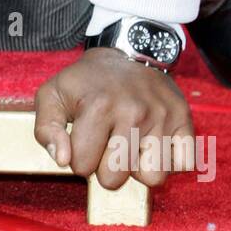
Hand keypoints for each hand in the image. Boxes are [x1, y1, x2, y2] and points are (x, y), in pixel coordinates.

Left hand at [34, 48, 195, 188]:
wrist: (129, 51)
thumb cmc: (87, 80)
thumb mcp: (53, 94)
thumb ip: (46, 129)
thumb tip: (62, 160)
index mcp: (99, 107)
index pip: (82, 167)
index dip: (79, 157)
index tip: (85, 138)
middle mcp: (134, 112)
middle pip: (115, 179)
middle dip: (106, 167)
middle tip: (107, 143)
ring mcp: (162, 117)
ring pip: (152, 178)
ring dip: (138, 168)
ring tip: (131, 145)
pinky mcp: (184, 120)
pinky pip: (183, 165)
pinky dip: (169, 160)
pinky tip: (154, 143)